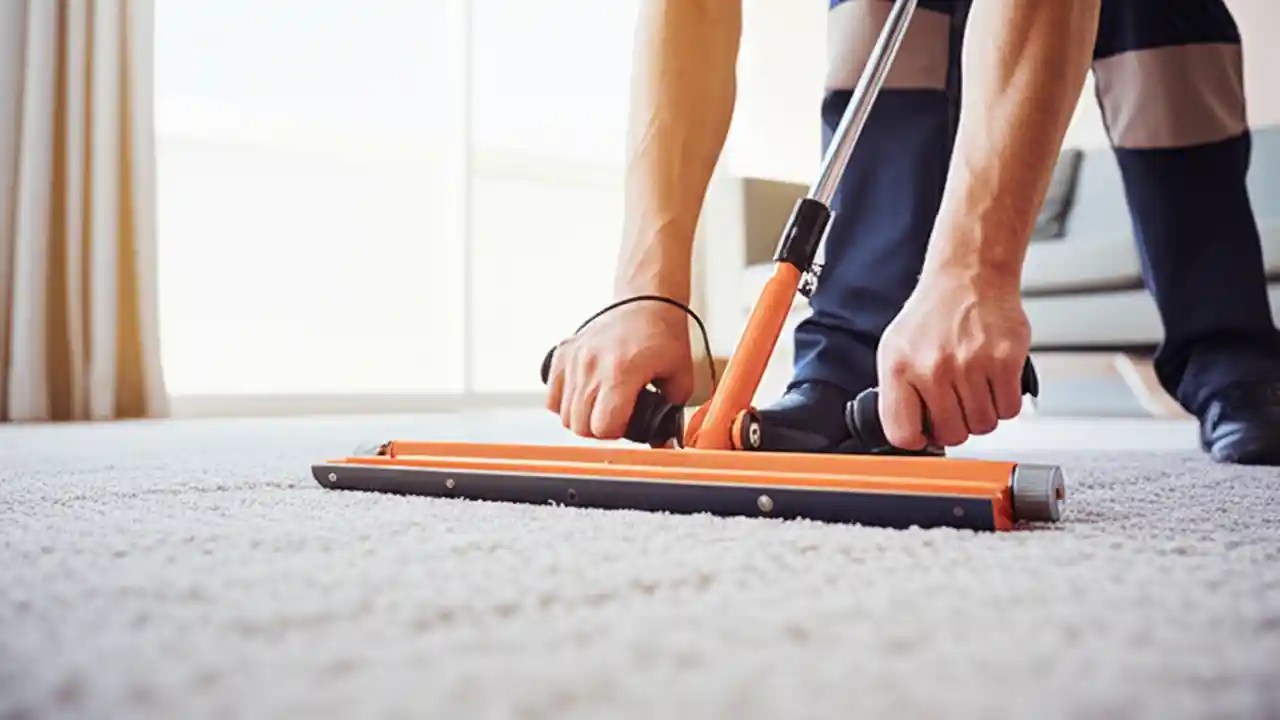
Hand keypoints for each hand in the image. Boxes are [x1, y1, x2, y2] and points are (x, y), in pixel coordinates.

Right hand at [545, 300, 693, 438]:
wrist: (646, 301)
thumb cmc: (663, 335)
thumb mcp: (680, 377)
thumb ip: (671, 413)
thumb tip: (664, 442)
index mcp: (620, 372)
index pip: (603, 427)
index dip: (617, 432)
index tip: (628, 423)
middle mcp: (591, 365)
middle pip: (579, 425)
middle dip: (599, 429)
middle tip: (616, 417)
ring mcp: (574, 359)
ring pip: (563, 415)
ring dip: (582, 418)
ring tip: (602, 406)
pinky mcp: (563, 353)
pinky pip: (552, 396)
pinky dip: (565, 404)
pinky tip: (585, 396)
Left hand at [876, 269, 1029, 448]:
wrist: (969, 277)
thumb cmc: (934, 315)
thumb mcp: (895, 350)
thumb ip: (897, 392)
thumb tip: (909, 433)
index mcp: (901, 368)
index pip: (902, 433)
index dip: (916, 439)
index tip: (923, 434)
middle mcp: (934, 368)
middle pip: (951, 435)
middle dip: (955, 426)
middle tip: (956, 406)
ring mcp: (971, 365)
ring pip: (983, 425)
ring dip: (981, 415)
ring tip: (974, 390)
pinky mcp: (1005, 361)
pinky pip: (1009, 410)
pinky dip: (1004, 403)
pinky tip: (993, 383)